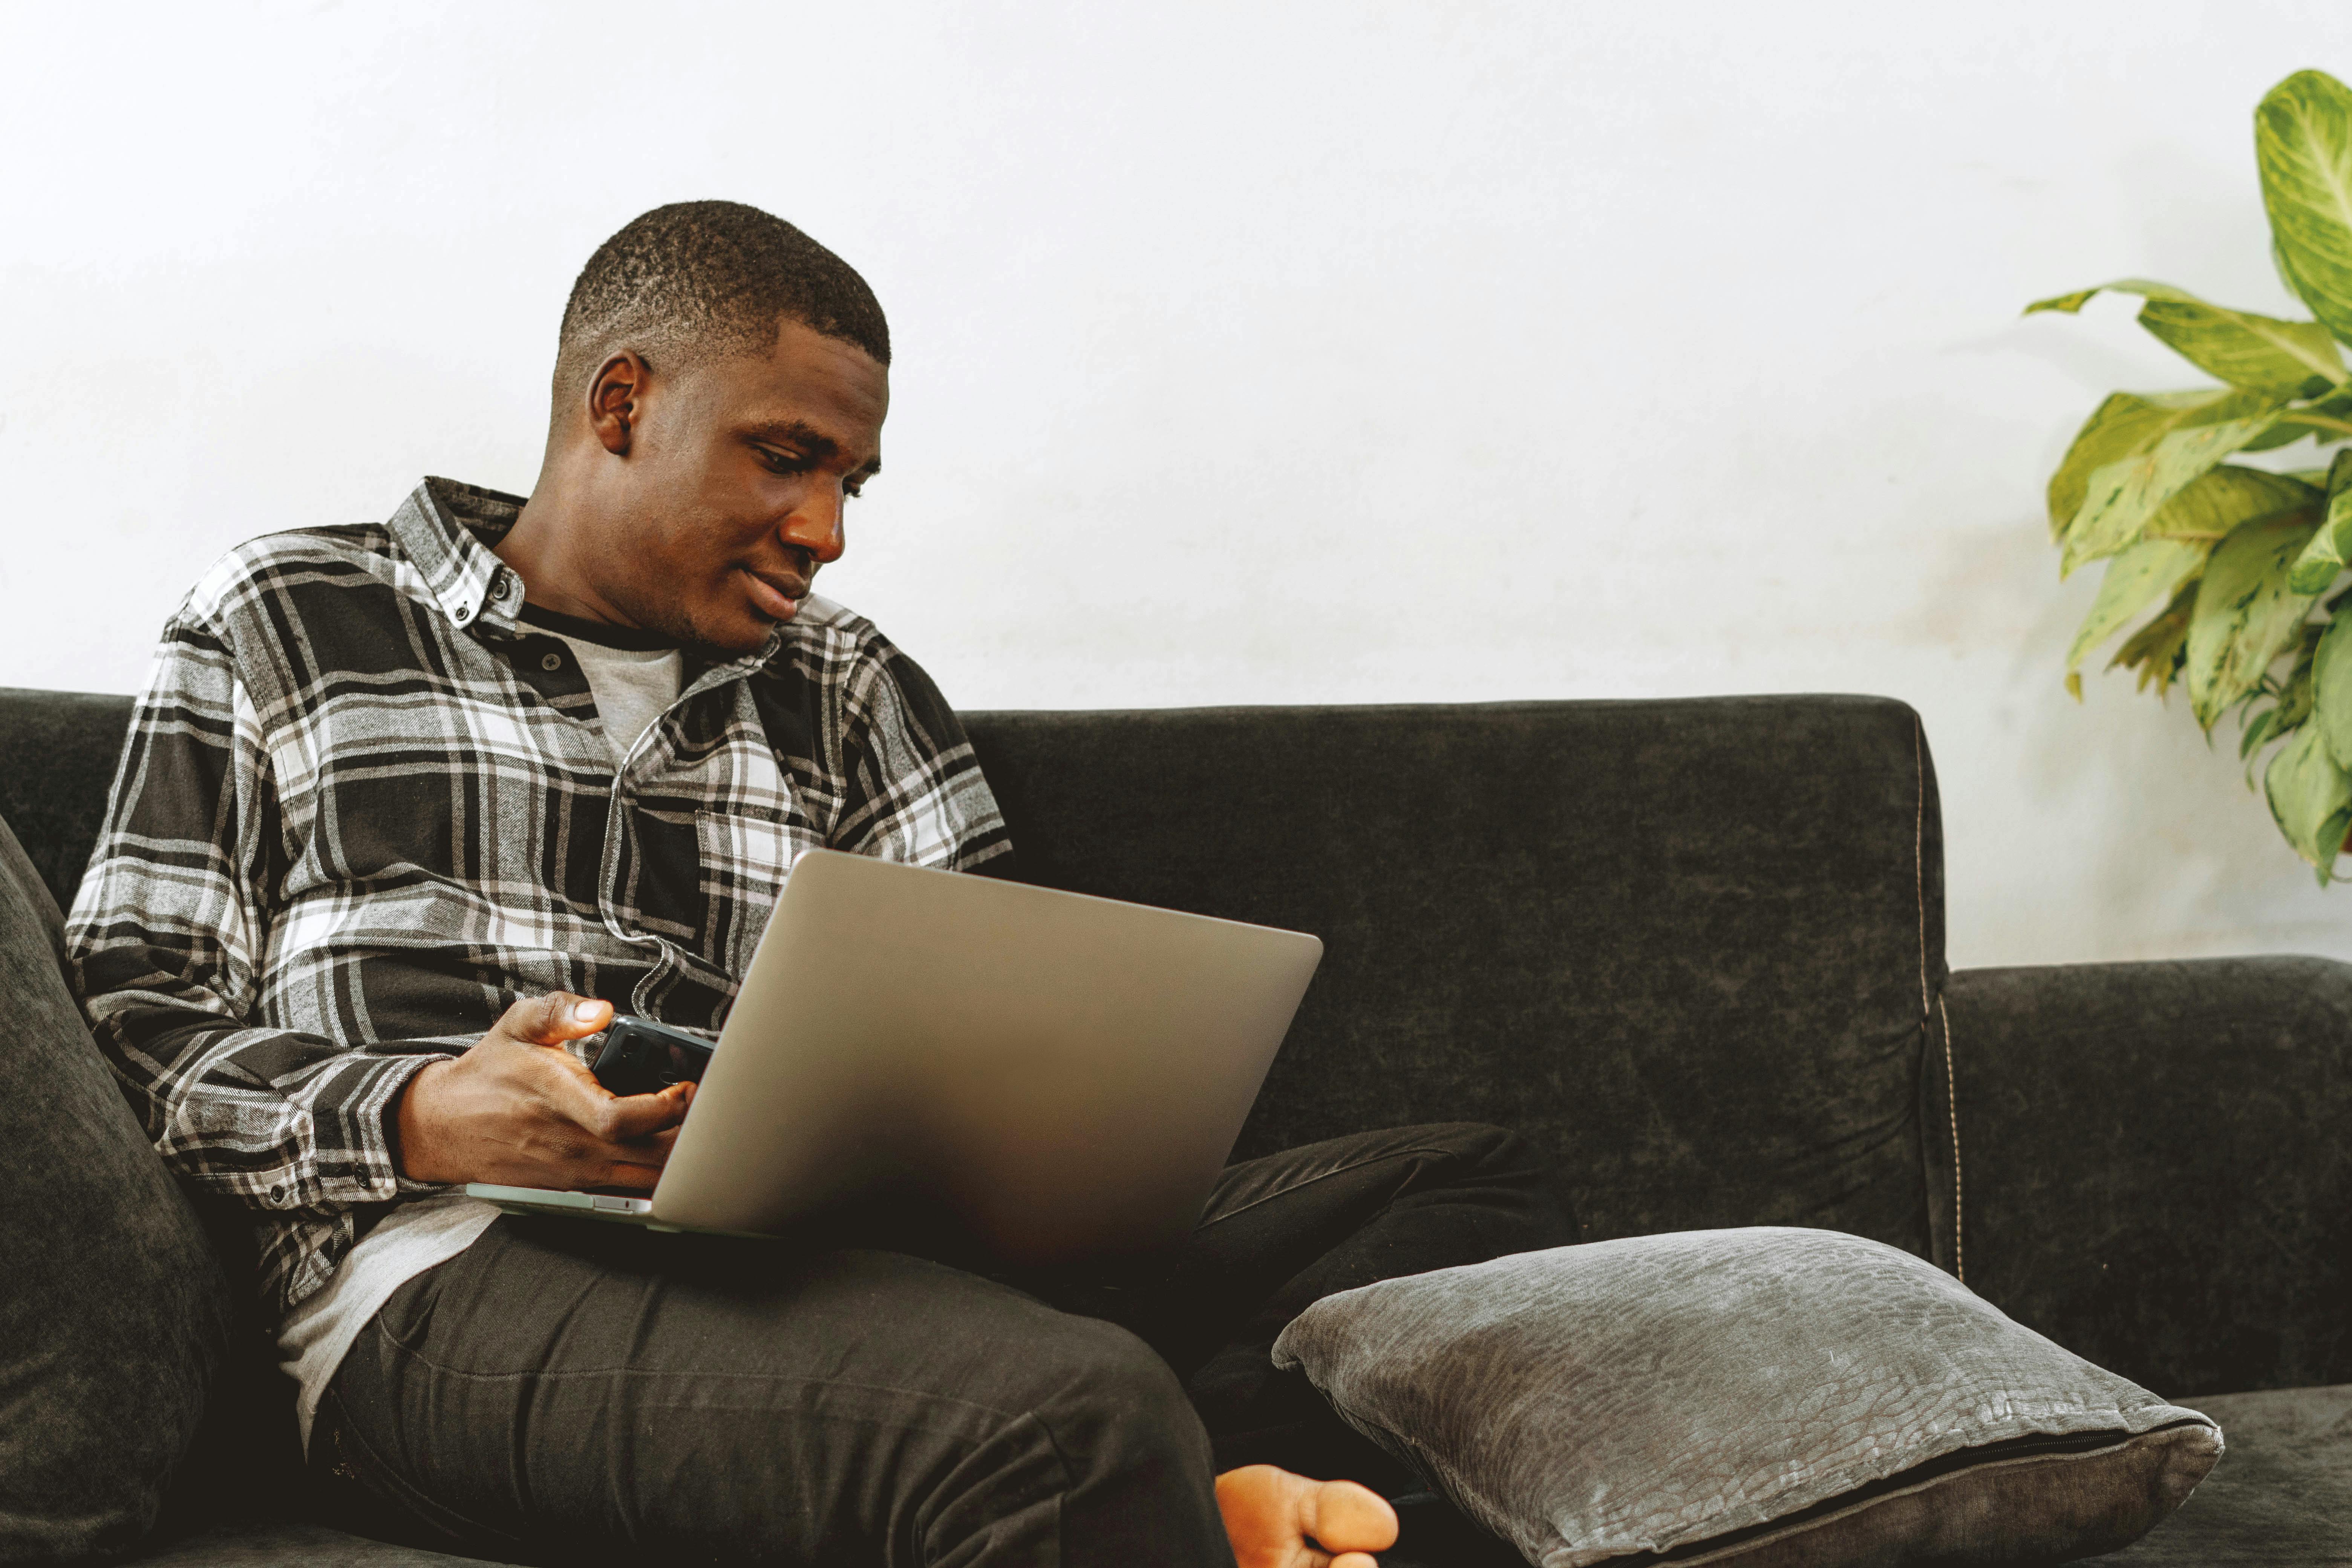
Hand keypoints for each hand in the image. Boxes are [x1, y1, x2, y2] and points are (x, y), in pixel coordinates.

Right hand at [395, 993, 694, 1189]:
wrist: (442, 1125)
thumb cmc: (489, 1072)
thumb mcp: (518, 1025)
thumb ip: (560, 1012)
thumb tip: (601, 1010)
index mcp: (559, 1101)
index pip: (623, 1120)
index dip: (665, 1109)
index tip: (688, 1089)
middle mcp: (569, 1144)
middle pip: (646, 1157)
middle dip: (689, 1137)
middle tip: (714, 1111)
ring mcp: (570, 1173)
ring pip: (642, 1181)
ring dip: (678, 1162)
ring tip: (701, 1134)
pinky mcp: (570, 1190)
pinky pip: (623, 1192)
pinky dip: (654, 1178)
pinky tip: (673, 1158)